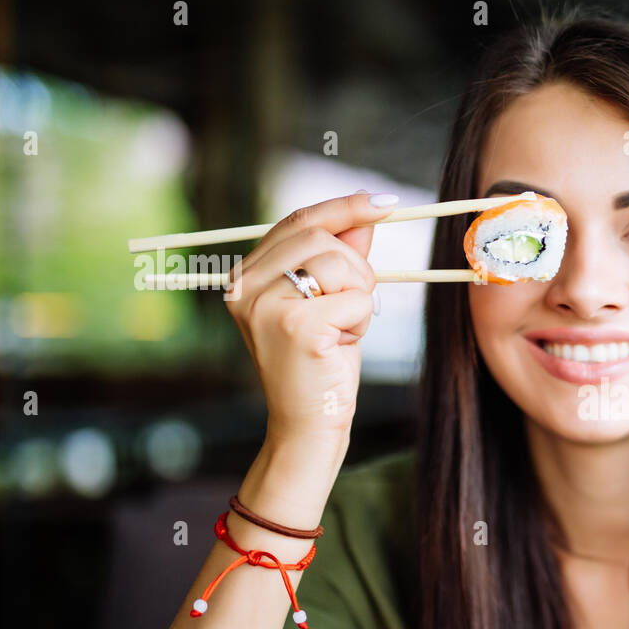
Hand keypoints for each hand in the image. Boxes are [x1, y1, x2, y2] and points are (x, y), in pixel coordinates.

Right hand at [225, 190, 398, 446]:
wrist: (307, 425)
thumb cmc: (320, 365)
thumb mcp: (329, 302)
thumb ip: (340, 258)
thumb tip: (364, 214)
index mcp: (245, 277)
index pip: (297, 222)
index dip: (343, 207)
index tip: (385, 202)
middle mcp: (244, 287)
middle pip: (319, 237)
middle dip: (355, 266)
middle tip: (355, 302)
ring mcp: (265, 306)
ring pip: (338, 264)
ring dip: (358, 297)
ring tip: (342, 330)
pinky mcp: (295, 326)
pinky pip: (353, 298)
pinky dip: (360, 320)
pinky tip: (341, 345)